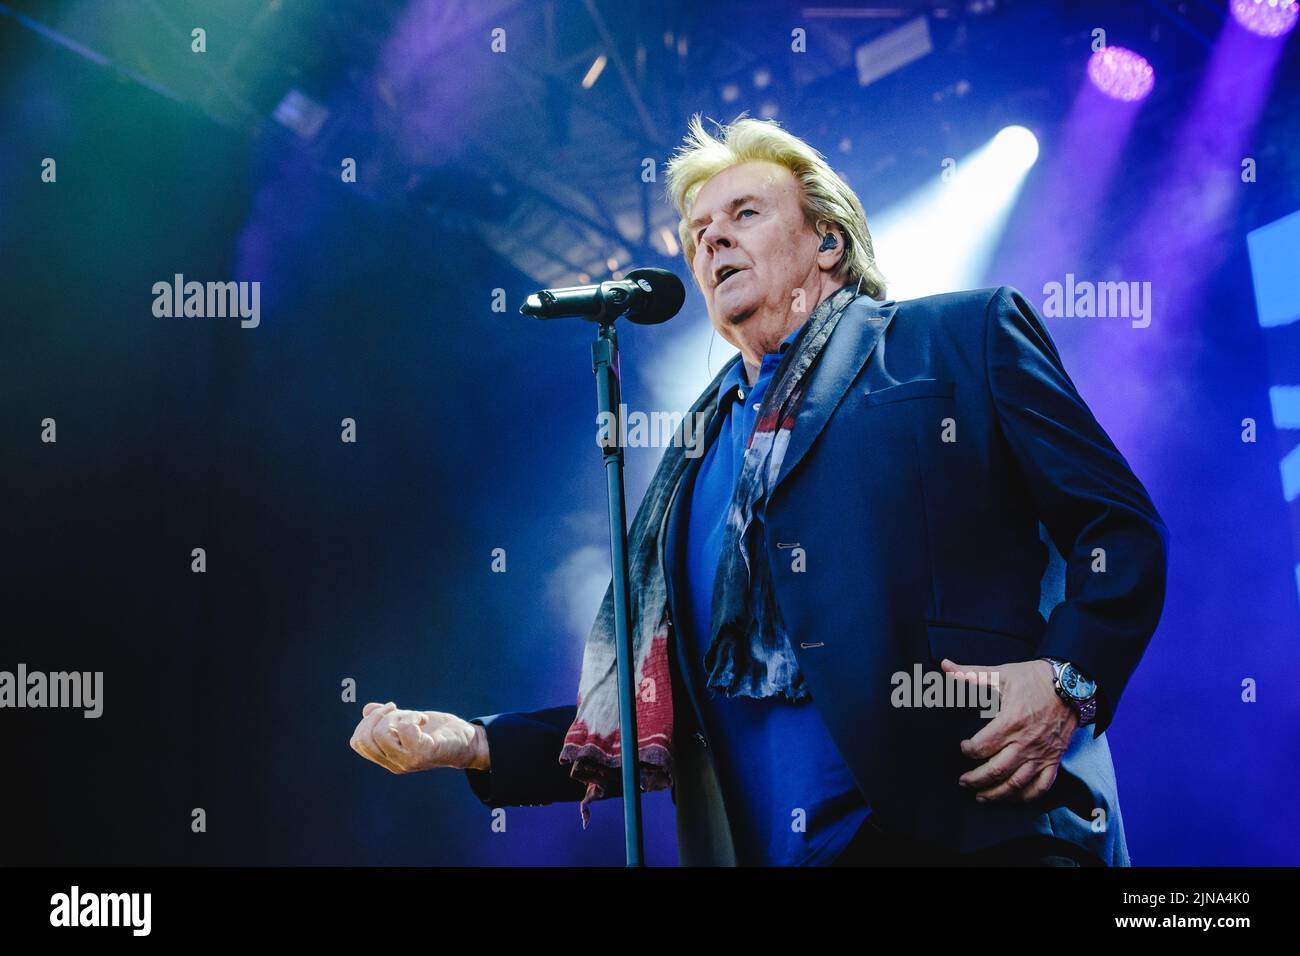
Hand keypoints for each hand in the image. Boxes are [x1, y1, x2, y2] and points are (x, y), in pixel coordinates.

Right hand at [349, 701, 489, 774]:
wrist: (468, 743)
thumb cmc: (438, 732)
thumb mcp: (409, 722)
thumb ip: (387, 718)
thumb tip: (366, 709)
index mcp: (387, 757)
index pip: (357, 743)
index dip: (366, 722)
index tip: (386, 710)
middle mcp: (394, 763)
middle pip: (365, 738)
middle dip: (377, 716)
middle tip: (395, 708)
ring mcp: (408, 760)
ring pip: (380, 734)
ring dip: (394, 716)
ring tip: (412, 715)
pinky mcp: (424, 753)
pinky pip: (404, 730)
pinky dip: (411, 717)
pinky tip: (423, 720)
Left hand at [940, 658, 1078, 802]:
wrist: (1071, 685)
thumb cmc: (1034, 679)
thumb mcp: (1001, 674)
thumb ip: (971, 674)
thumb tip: (944, 666)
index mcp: (1011, 721)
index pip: (983, 746)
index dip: (968, 751)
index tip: (963, 748)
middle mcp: (1026, 742)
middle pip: (996, 770)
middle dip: (976, 779)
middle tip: (963, 782)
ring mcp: (1042, 754)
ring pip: (1016, 783)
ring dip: (996, 794)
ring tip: (981, 797)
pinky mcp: (1054, 760)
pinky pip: (1041, 786)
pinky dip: (1026, 797)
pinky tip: (1012, 798)